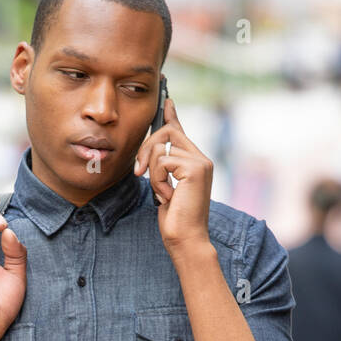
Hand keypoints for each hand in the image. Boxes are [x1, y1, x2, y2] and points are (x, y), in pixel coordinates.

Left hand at [133, 97, 213, 253]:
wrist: (186, 239)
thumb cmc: (175, 219)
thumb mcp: (165, 187)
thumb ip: (163, 168)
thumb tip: (154, 152)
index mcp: (195, 162)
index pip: (180, 132)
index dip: (171, 116)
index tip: (166, 100)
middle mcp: (201, 158)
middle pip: (166, 132)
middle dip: (146, 149)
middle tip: (139, 172)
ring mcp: (200, 162)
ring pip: (160, 148)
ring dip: (152, 173)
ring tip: (163, 193)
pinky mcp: (195, 168)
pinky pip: (162, 162)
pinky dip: (157, 181)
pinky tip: (167, 197)